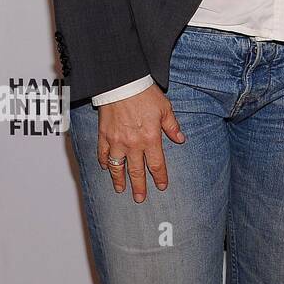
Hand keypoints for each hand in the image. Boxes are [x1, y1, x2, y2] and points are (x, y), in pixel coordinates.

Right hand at [97, 85, 185, 202]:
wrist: (122, 84)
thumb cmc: (145, 94)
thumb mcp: (165, 109)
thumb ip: (172, 126)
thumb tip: (181, 139)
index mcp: (150, 138)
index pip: (157, 164)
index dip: (160, 177)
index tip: (161, 186)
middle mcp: (132, 144)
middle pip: (136, 171)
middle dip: (139, 186)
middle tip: (140, 198)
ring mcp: (116, 141)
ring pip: (117, 166)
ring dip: (118, 179)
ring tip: (120, 189)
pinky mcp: (103, 136)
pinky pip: (102, 154)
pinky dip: (104, 163)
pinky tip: (106, 168)